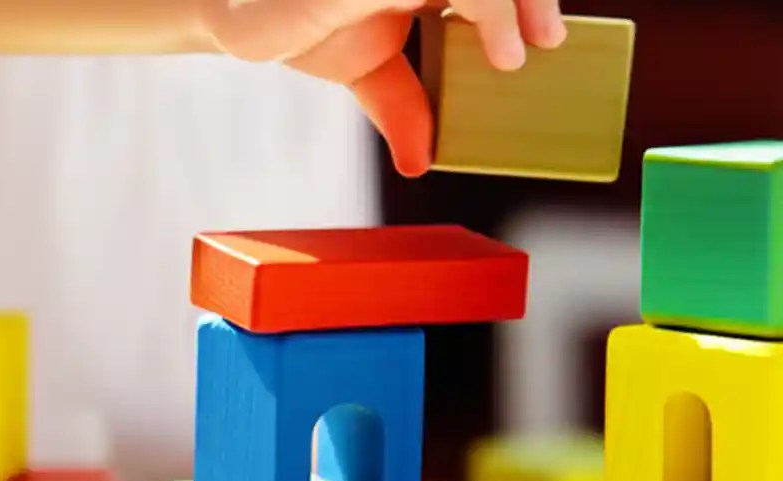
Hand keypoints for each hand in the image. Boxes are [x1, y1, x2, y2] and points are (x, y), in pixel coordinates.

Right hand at [198, 0, 566, 176]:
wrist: (234, 13)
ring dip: (517, 2)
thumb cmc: (296, 23)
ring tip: (524, 53)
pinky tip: (503, 51)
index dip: (526, 0)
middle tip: (551, 41)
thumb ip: (402, 105)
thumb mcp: (366, 69)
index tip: (547, 38)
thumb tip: (421, 161)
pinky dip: (492, 9)